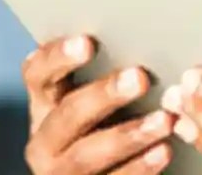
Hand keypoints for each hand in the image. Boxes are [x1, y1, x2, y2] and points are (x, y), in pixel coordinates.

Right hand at [22, 35, 174, 173]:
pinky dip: (139, 167)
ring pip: (87, 154)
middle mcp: (44, 140)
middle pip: (67, 113)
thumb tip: (144, 40)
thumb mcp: (95, 103)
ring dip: (128, 135)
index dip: (58, 57)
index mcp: (44, 105)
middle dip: (104, 95)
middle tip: (140, 78)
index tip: (87, 42)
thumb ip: (107, 75)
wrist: (99, 174)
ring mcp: (60, 172)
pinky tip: (163, 151)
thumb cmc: (105, 127)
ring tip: (164, 120)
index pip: (37, 74)